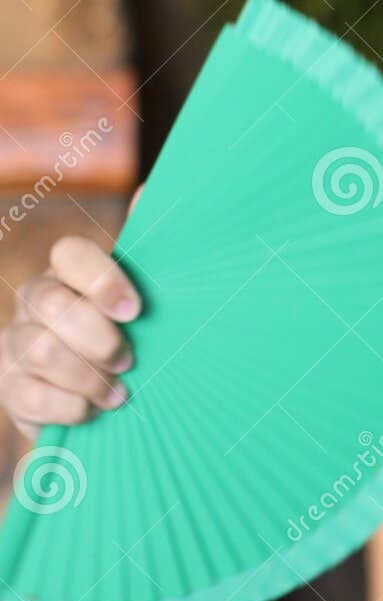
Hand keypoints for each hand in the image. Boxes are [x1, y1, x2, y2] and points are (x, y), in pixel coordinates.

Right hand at [0, 228, 140, 439]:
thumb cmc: (130, 338)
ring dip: (88, 377)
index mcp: (70, 274)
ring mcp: (17, 343)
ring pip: (41, 351)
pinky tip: (92, 411)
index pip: (70, 253)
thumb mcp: (146, 300)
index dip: (101, 280)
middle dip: (98, 338)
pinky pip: (30, 395)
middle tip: (130, 360)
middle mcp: (35, 302)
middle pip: (50, 304)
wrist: (104, 399)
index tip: (135, 312)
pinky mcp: (10, 387)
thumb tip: (151, 189)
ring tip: (119, 393)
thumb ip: (149, 253)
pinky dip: (70, 408)